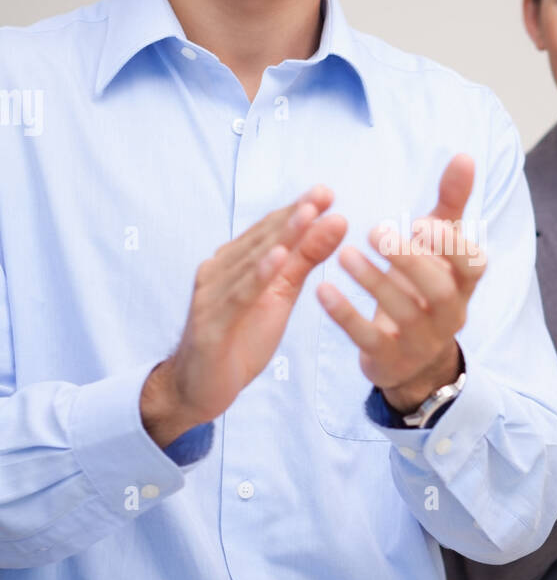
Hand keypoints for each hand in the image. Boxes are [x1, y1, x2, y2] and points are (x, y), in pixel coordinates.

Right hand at [141, 188, 347, 445]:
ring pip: (251, 262)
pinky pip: (238, 296)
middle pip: (262, 239)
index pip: (270, 231)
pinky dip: (257, 275)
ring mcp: (212, 295)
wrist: (198, 388)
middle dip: (295, 215)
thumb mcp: (280, 297)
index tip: (327, 192)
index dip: (298, 210)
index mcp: (235, 262)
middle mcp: (219, 271)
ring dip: (281, 237)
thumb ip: (304, 260)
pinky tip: (277, 258)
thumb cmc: (240, 338)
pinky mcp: (211, 324)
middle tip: (324, 194)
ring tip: (308, 215)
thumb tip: (335, 222)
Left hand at [316, 154, 484, 411]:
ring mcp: (420, 341)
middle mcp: (449, 314)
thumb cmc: (425, 284)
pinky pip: (368, 338)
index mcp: (463, 283)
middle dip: (408, 260)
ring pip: (402, 313)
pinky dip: (345, 314)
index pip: (473, 266)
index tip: (423, 223)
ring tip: (344, 254)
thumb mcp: (439, 246)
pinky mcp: (389, 359)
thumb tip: (464, 155)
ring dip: (372, 281)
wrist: (413, 356)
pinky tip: (322, 288)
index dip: (451, 247)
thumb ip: (450, 203)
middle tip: (375, 231)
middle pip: (437, 290)